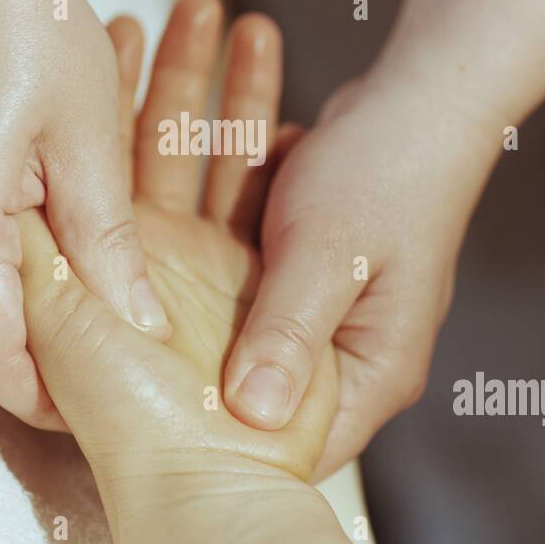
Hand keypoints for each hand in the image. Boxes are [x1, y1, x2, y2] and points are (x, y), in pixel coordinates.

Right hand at [0, 0, 168, 429]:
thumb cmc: (29, 18)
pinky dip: (2, 252)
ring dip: (30, 297)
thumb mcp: (90, 136)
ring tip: (103, 295)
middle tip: (123, 360)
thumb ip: (108, 243)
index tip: (117, 403)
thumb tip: (137, 327)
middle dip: (48, 351)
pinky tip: (56, 230)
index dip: (55, 396)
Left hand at [16, 0, 372, 543]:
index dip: (228, 448)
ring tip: (133, 256)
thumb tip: (253, 415)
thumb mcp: (330, 255)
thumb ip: (289, 332)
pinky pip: (241, 261)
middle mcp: (346, 349)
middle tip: (118, 351)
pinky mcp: (304, 262)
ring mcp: (323, 305)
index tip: (152, 434)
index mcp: (368, 369)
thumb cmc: (391, 172)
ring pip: (237, 305)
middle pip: (255, 379)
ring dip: (191, 280)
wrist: (426, 95)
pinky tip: (161, 204)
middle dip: (189, 356)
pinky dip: (209, 240)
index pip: (296, 445)